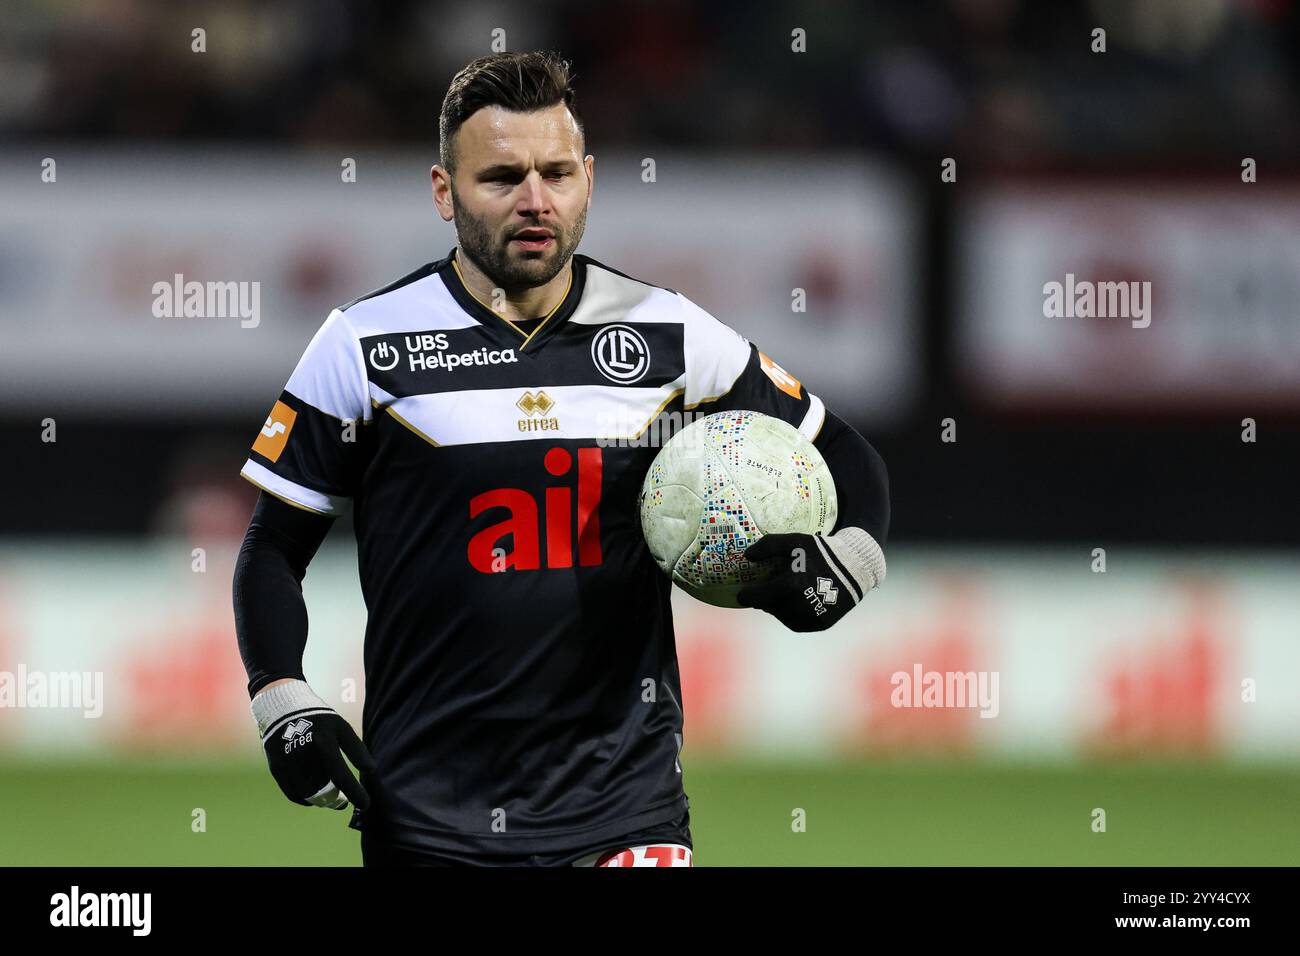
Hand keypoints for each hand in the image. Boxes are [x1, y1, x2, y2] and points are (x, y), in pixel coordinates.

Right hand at [250, 679, 375, 809]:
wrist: (284, 710)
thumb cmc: (319, 721)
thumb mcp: (341, 728)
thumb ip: (356, 749)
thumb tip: (371, 769)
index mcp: (323, 742)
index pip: (341, 775)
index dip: (355, 793)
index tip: (365, 805)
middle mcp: (304, 754)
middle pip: (324, 788)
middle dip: (337, 797)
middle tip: (343, 799)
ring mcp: (288, 763)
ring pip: (309, 794)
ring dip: (321, 798)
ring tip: (329, 794)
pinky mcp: (277, 769)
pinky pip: (292, 793)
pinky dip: (305, 799)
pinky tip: (314, 797)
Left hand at [737, 527, 885, 632]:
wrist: (854, 568)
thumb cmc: (821, 552)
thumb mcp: (795, 541)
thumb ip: (768, 545)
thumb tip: (747, 557)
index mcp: (790, 586)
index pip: (756, 597)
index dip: (746, 595)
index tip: (742, 593)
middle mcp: (799, 606)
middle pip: (768, 607)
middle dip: (764, 599)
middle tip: (764, 590)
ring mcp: (809, 618)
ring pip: (781, 616)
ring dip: (777, 606)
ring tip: (783, 593)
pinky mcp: (819, 625)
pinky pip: (796, 622)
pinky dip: (792, 614)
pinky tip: (796, 601)